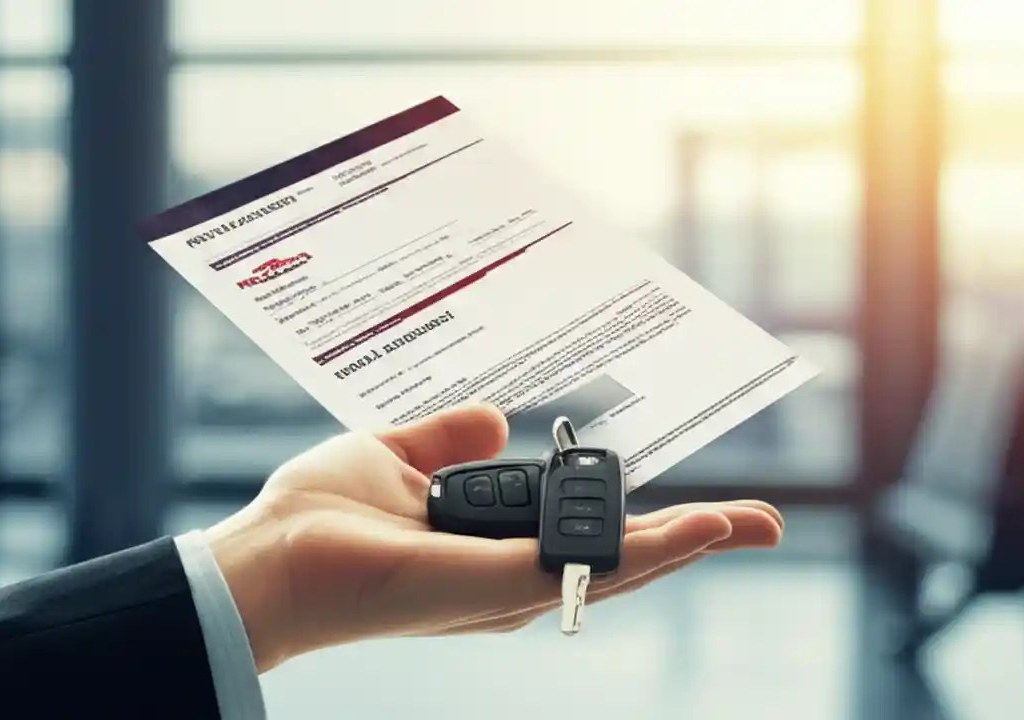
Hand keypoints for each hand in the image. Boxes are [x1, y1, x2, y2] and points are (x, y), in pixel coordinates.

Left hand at [205, 402, 783, 671]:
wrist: (268, 560)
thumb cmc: (315, 519)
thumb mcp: (390, 455)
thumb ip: (446, 439)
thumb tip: (498, 419)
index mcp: (485, 549)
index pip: (578, 535)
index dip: (635, 518)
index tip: (684, 500)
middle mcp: (506, 579)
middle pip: (616, 559)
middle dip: (688, 540)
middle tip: (755, 522)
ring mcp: (505, 588)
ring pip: (620, 568)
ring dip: (690, 545)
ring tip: (751, 525)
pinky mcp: (494, 588)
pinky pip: (586, 568)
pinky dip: (649, 551)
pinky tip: (698, 531)